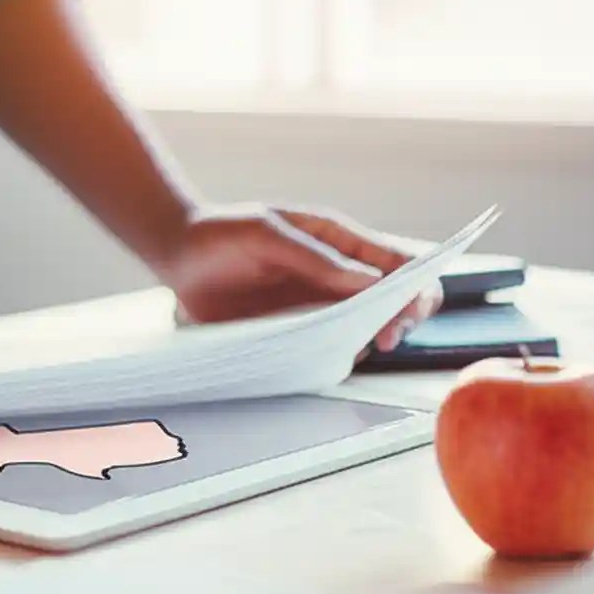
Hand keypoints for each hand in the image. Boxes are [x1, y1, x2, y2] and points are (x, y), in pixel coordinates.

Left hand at [157, 205, 442, 353]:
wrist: (178, 254)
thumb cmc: (222, 233)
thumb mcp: (267, 235)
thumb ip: (316, 258)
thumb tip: (369, 282)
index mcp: (340, 242)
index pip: (399, 263)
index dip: (416, 286)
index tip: (407, 308)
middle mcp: (337, 278)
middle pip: (394, 303)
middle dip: (402, 320)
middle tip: (386, 337)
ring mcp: (318, 308)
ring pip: (365, 332)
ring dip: (366, 342)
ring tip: (349, 347)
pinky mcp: (296, 334)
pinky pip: (328, 353)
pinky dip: (333, 360)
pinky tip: (320, 359)